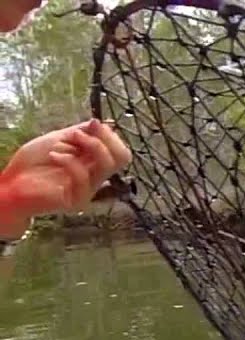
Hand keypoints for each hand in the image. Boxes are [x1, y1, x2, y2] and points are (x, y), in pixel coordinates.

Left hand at [0, 119, 131, 236]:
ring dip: (90, 145)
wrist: (11, 184)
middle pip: (122, 157)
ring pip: (107, 165)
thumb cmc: (31, 164)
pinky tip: (53, 155)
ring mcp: (87, 190)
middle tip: (83, 130)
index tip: (93, 123)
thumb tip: (108, 123)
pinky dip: (68, 160)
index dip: (110, 135)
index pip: (119, 151)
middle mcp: (95, 177)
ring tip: (69, 138)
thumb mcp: (58, 140)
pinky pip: (82, 175)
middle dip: (105, 139)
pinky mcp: (76, 200)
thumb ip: (82, 133)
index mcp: (93, 164)